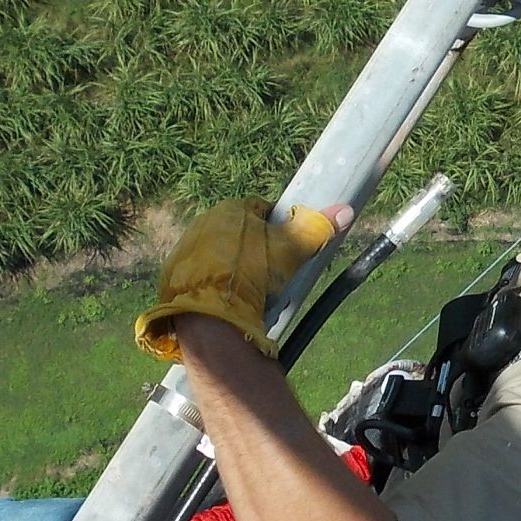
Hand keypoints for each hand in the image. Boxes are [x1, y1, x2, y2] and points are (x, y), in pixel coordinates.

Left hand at [133, 199, 339, 362]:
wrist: (211, 312)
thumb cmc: (253, 273)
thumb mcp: (292, 250)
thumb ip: (317, 229)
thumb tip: (347, 210)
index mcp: (230, 209)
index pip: (260, 209)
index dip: (276, 226)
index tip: (286, 246)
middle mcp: (203, 222)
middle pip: (237, 230)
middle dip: (253, 246)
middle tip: (270, 272)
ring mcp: (185, 248)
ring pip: (217, 252)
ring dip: (232, 264)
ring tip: (249, 289)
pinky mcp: (173, 274)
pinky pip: (199, 273)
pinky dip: (213, 283)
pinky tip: (226, 299)